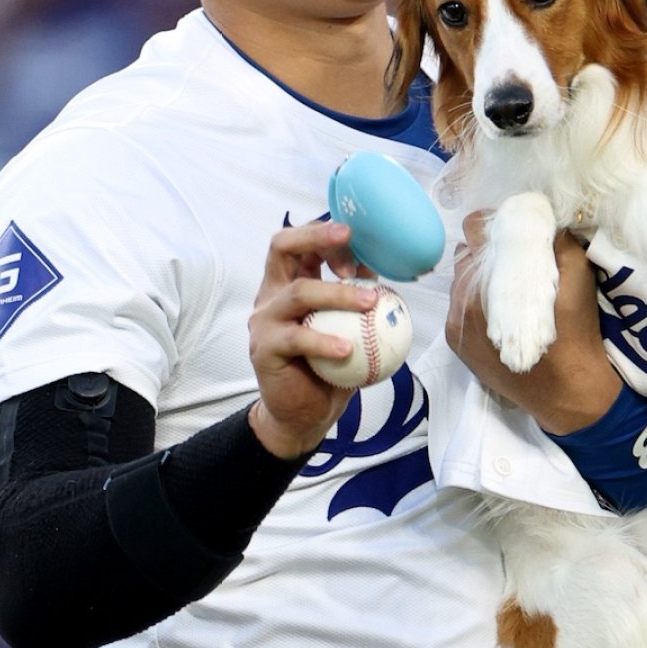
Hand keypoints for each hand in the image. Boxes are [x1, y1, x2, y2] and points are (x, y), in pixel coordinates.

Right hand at [247, 221, 373, 458]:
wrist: (304, 413)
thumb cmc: (329, 366)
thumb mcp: (349, 326)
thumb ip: (358, 296)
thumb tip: (382, 266)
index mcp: (289, 282)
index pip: (299, 241)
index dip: (325, 233)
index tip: (356, 239)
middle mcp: (272, 294)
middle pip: (282, 246)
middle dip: (315, 235)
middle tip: (348, 237)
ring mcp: (265, 320)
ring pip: (298, 292)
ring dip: (338, 293)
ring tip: (370, 302)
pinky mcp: (264, 349)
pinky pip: (296, 338)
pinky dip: (324, 340)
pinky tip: (347, 348)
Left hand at [448, 211, 620, 434]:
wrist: (568, 393)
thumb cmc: (575, 332)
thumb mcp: (579, 276)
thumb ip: (558, 239)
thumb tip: (542, 219)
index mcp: (490, 275)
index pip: (476, 227)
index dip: (497, 222)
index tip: (517, 229)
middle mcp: (463, 296)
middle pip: (466, 253)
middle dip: (487, 249)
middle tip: (515, 258)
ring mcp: (456, 322)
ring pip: (460, 280)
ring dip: (480, 276)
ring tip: (508, 287)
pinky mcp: (456, 342)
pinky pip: (458, 307)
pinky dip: (475, 302)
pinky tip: (500, 312)